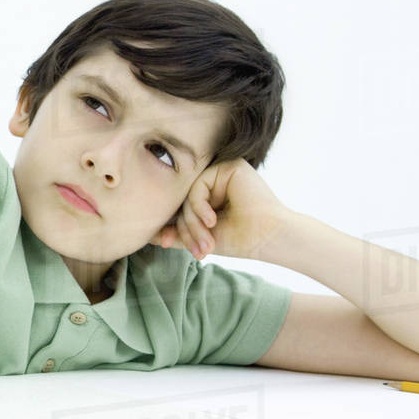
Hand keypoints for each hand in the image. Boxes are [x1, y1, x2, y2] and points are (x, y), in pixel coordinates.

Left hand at [149, 157, 292, 260]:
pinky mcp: (228, 167)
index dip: (172, 227)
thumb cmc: (240, 240)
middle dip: (186, 229)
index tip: (166, 244)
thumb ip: (177, 233)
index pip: (179, 207)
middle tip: (197, 251)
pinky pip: (197, 187)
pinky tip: (212, 221)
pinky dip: (199, 207)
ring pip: (187, 196)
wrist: (269, 239)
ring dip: (193, 223)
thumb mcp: (201, 237)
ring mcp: (221, 172)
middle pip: (181, 202)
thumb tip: (148, 236)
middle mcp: (214, 180)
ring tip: (207, 243)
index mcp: (209, 195)